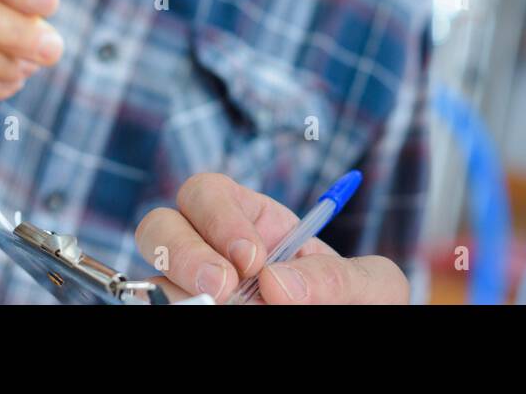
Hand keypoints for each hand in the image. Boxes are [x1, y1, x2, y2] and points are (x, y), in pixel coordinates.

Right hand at [135, 172, 408, 303]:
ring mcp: (197, 292)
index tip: (253, 256)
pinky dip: (172, 309)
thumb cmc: (363, 306)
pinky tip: (204, 316)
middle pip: (162, 224)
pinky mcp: (190, 316)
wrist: (357, 333)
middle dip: (185, 250)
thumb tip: (277, 282)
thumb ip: (337, 276)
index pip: (209, 193)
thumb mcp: (371, 285)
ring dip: (176, 286)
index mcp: (256, 224)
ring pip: (154, 273)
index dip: (220, 216)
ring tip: (216, 306)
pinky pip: (159, 308)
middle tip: (225, 285)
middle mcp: (214, 253)